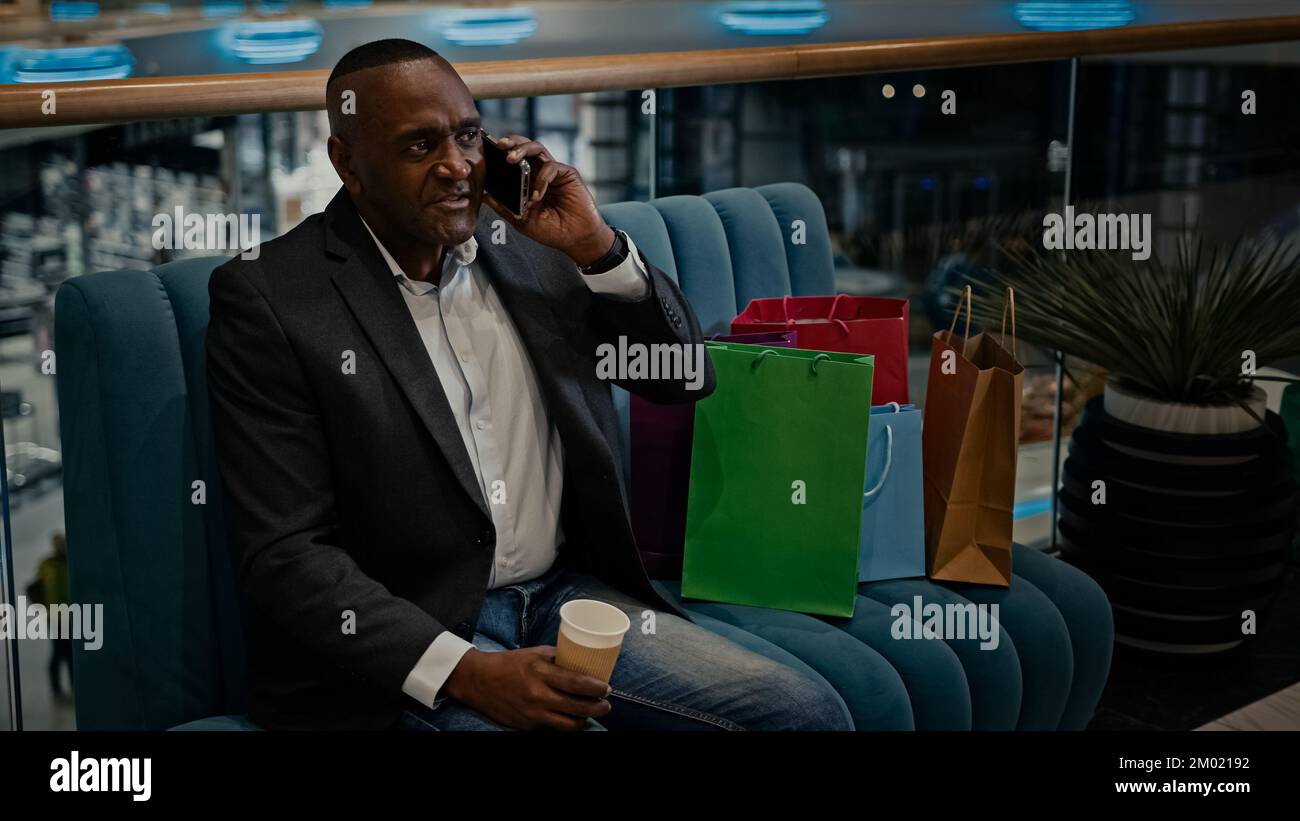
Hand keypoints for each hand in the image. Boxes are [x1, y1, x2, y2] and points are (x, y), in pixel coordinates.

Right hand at [443, 645, 611, 729]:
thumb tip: (582, 661)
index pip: (577, 683)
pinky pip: (553, 727)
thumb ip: (558, 657)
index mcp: (541, 672)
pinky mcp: (527, 726)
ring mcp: (533, 713)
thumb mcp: (534, 653)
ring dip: (585, 720)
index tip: (607, 688)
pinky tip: (573, 718)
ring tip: (593, 713)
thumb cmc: (509, 663)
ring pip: (568, 724)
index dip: (596, 688)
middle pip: (577, 707)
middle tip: (606, 704)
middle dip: (597, 707)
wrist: (479, 681)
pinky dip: (567, 724)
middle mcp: (538, 694)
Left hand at [482, 134, 616, 267]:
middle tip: (499, 145)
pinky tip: (537, 195)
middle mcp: (540, 172)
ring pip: (537, 148)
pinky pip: (551, 167)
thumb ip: (504, 207)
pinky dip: (541, 179)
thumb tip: (483, 195)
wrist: (575, 240)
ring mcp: (554, 172)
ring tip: (510, 159)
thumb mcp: (521, 220)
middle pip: (524, 146)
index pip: (513, 159)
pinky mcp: (568, 174)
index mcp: (528, 180)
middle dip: (510, 142)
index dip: (500, 152)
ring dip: (522, 150)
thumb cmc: (551, 230)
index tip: (486, 149)